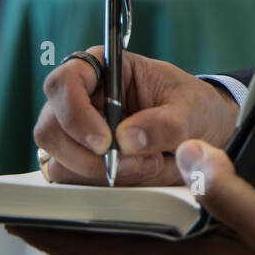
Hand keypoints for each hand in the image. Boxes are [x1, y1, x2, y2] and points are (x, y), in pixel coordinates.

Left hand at [7, 140, 254, 254]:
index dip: (61, 238)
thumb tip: (191, 156)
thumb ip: (230, 191)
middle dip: (64, 232)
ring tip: (61, 201)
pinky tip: (118, 204)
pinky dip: (120, 222)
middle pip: (103, 250)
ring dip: (91, 226)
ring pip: (121, 244)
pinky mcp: (203, 247)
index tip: (20, 219)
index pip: (105, 252)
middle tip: (26, 209)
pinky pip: (144, 238)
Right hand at [34, 49, 238, 186]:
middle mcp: (81, 99)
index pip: (63, 82)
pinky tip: (138, 174)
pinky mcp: (82, 162)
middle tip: (131, 162)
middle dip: (87, 156)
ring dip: (101, 174)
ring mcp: (76, 133)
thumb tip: (126, 139)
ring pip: (60, 162)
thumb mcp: (190, 108)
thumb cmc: (192, 106)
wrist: (203, 131)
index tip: (104, 141)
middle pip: (51, 128)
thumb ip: (164, 122)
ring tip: (148, 164)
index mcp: (102, 68)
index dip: (74, 112)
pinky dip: (105, 186)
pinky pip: (75, 182)